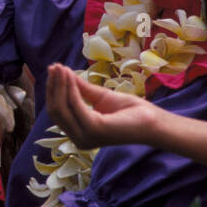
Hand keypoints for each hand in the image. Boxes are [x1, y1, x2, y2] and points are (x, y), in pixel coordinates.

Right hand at [45, 63, 159, 147]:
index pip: (57, 113)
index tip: (53, 70)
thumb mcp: (100, 97)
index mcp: (79, 134)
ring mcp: (85, 136)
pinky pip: (75, 106)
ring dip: (59, 85)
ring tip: (60, 68)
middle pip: (55, 111)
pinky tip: (70, 76)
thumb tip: (63, 73)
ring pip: (61, 109)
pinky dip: (70, 89)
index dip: (53, 91)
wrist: (153, 121)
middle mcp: (79, 140)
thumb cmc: (130, 111)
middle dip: (53, 87)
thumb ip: (81, 89)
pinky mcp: (93, 129)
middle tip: (54, 66)